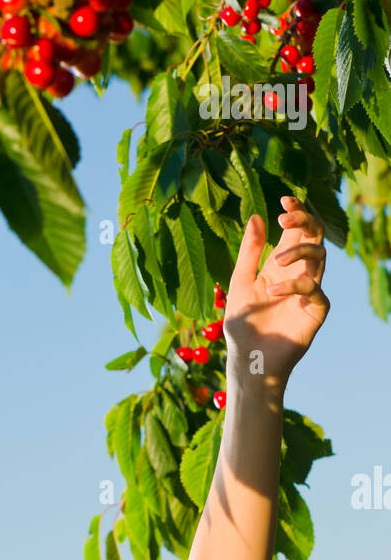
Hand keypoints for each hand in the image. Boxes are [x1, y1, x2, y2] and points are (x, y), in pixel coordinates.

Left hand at [222, 195, 329, 384]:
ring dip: (299, 251)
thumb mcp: (240, 282)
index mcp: (282, 264)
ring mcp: (310, 291)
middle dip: (304, 220)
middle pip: (315, 235)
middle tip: (285, 217)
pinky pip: (314, 289)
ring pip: (320, 256)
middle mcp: (299, 273)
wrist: (248, 360)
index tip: (285, 199)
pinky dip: (294, 286)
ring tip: (276, 261)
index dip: (296, 210)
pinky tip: (273, 292)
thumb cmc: (243, 325)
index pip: (297, 229)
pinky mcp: (316, 310)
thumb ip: (249, 252)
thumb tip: (257, 216)